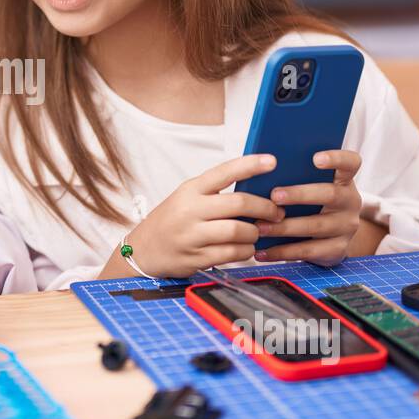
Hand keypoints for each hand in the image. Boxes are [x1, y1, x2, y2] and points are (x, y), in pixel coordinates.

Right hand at [125, 154, 285, 278]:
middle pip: (238, 203)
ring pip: (238, 231)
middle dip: (265, 207)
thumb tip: (257, 192)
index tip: (272, 161)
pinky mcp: (196, 257)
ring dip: (255, 233)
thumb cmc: (171, 221)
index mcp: (190, 190)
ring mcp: (192, 235)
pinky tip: (245, 247)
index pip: (224, 172)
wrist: (143, 250)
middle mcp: (190, 210)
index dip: (250, 165)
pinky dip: (246, 250)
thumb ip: (215, 194)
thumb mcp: (186, 198)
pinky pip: (232, 253)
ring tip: (256, 232)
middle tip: (276, 212)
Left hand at [253, 149, 361, 266]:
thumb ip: (295, 176)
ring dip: (285, 227)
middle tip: (274, 195)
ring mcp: (347, 226)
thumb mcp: (309, 186)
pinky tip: (262, 252)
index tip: (316, 158)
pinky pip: (308, 251)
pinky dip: (282, 252)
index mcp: (343, 179)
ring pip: (316, 226)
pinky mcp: (338, 249)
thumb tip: (259, 167)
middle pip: (330, 194)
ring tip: (260, 227)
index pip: (350, 162)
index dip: (336, 158)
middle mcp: (350, 201)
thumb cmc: (310, 203)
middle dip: (300, 194)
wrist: (330, 238)